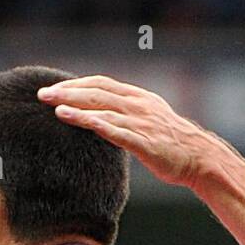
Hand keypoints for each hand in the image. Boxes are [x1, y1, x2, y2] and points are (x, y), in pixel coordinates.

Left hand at [37, 75, 220, 189]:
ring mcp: (140, 122)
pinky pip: (109, 128)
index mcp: (140, 98)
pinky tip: (68, 117)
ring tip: (50, 104)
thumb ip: (132, 116)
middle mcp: (138, 105)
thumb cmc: (176, 146)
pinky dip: (87, 120)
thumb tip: (111, 118)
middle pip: (96, 92)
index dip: (78, 84)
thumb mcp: (153, 122)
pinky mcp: (142, 141)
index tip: (57, 88)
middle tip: (42, 93)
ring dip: (73, 103)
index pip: (103, 84)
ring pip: (100, 107)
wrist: (202, 160)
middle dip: (67, 90)